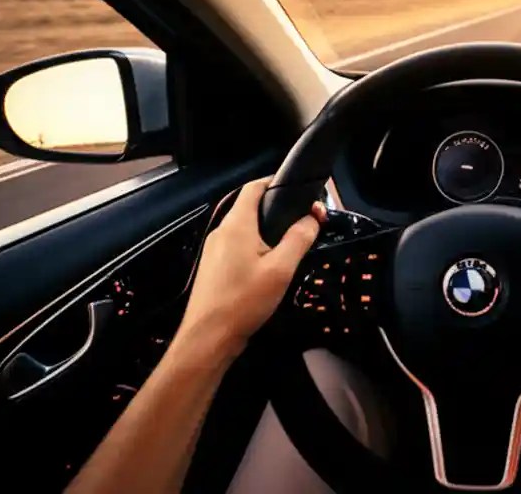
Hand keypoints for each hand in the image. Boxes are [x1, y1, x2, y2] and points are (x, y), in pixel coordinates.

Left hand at [175, 177, 324, 360]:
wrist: (208, 337)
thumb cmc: (244, 300)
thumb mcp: (281, 269)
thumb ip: (299, 239)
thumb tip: (312, 218)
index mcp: (237, 224)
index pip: (254, 187)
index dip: (276, 183)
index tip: (300, 193)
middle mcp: (222, 231)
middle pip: (251, 208)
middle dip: (278, 211)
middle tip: (305, 223)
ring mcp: (214, 250)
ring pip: (246, 230)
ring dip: (268, 232)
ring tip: (291, 246)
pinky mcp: (213, 267)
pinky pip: (238, 247)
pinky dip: (256, 248)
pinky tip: (270, 267)